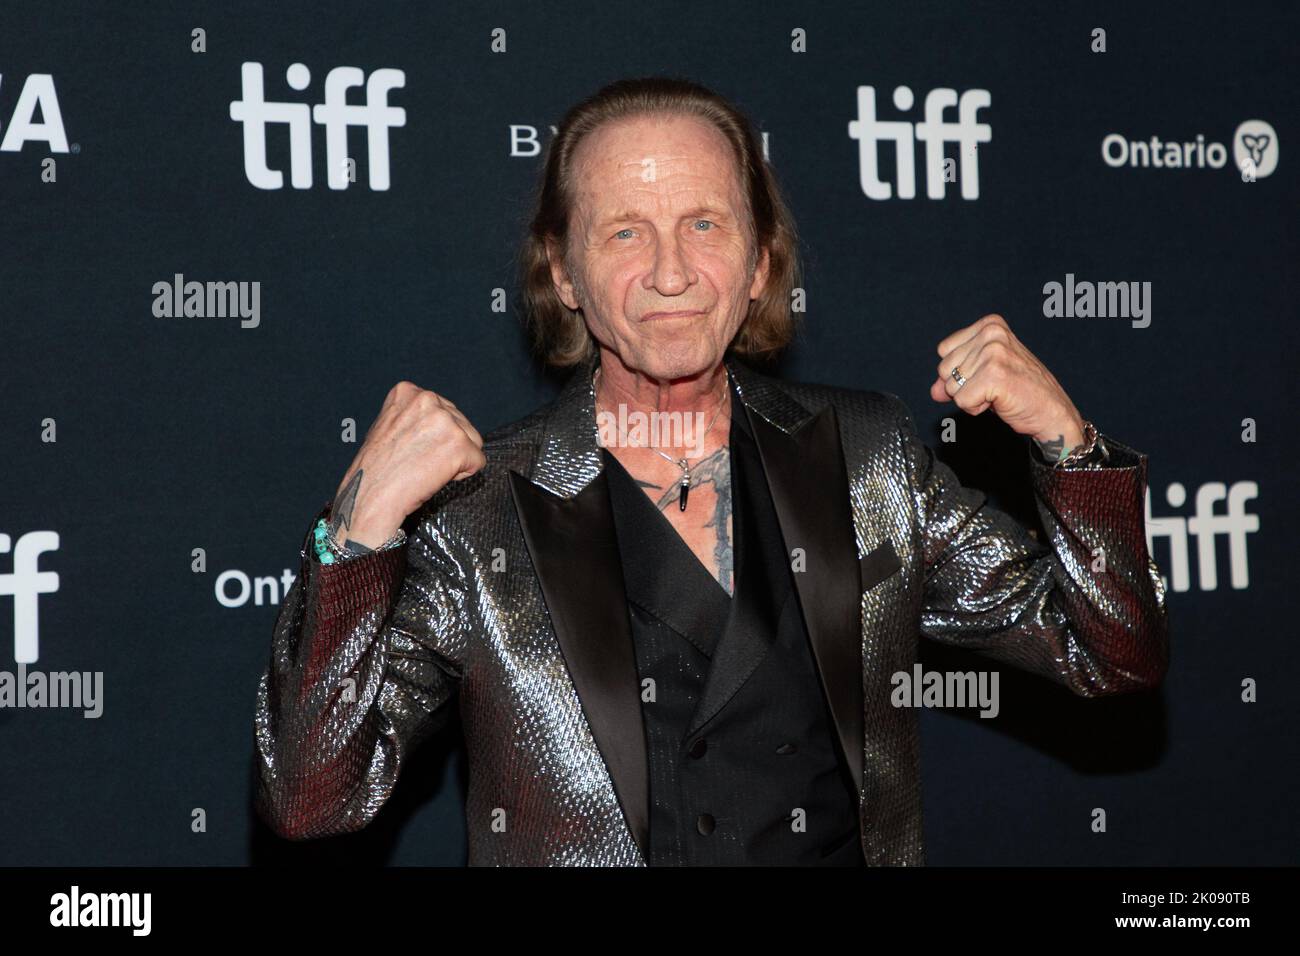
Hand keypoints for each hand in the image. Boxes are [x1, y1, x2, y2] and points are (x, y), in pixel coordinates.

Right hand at [329, 382, 486, 548]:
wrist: (370, 496)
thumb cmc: (374, 469)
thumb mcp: (387, 426)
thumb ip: (413, 417)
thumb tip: (437, 423)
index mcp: (408, 392)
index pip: (443, 410)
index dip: (434, 435)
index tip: (416, 448)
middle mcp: (428, 400)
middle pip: (461, 424)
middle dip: (447, 446)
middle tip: (420, 462)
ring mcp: (446, 422)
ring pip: (472, 441)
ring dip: (456, 460)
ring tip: (426, 469)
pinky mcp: (459, 445)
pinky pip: (478, 462)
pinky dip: (463, 474)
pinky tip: (436, 477)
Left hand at [929, 314, 1084, 454]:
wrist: (1051, 411)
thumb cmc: (1021, 391)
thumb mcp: (984, 375)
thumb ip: (955, 377)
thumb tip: (934, 390)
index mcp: (990, 325)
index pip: (944, 350)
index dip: (960, 370)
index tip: (987, 374)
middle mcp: (992, 334)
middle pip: (944, 369)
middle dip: (963, 385)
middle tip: (994, 386)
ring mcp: (994, 353)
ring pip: (951, 386)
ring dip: (971, 397)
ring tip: (997, 393)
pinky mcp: (995, 375)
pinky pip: (962, 401)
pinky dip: (975, 408)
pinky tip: (999, 401)